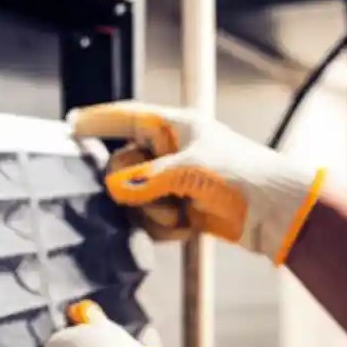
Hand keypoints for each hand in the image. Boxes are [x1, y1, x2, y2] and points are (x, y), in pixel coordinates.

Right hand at [69, 101, 326, 263]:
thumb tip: (113, 189)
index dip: (98, 120)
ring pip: (134, 199)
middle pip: (122, 166)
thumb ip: (147, 178)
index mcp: (175, 127)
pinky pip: (151, 221)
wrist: (277, 215)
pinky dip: (165, 228)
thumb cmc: (243, 176)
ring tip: (181, 215)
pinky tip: (188, 229)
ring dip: (152, 213)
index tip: (69, 126)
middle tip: (153, 197)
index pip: (127, 118)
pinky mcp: (181, 210)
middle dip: (133, 188)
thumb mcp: (191, 169)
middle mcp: (171, 152)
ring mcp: (175, 182)